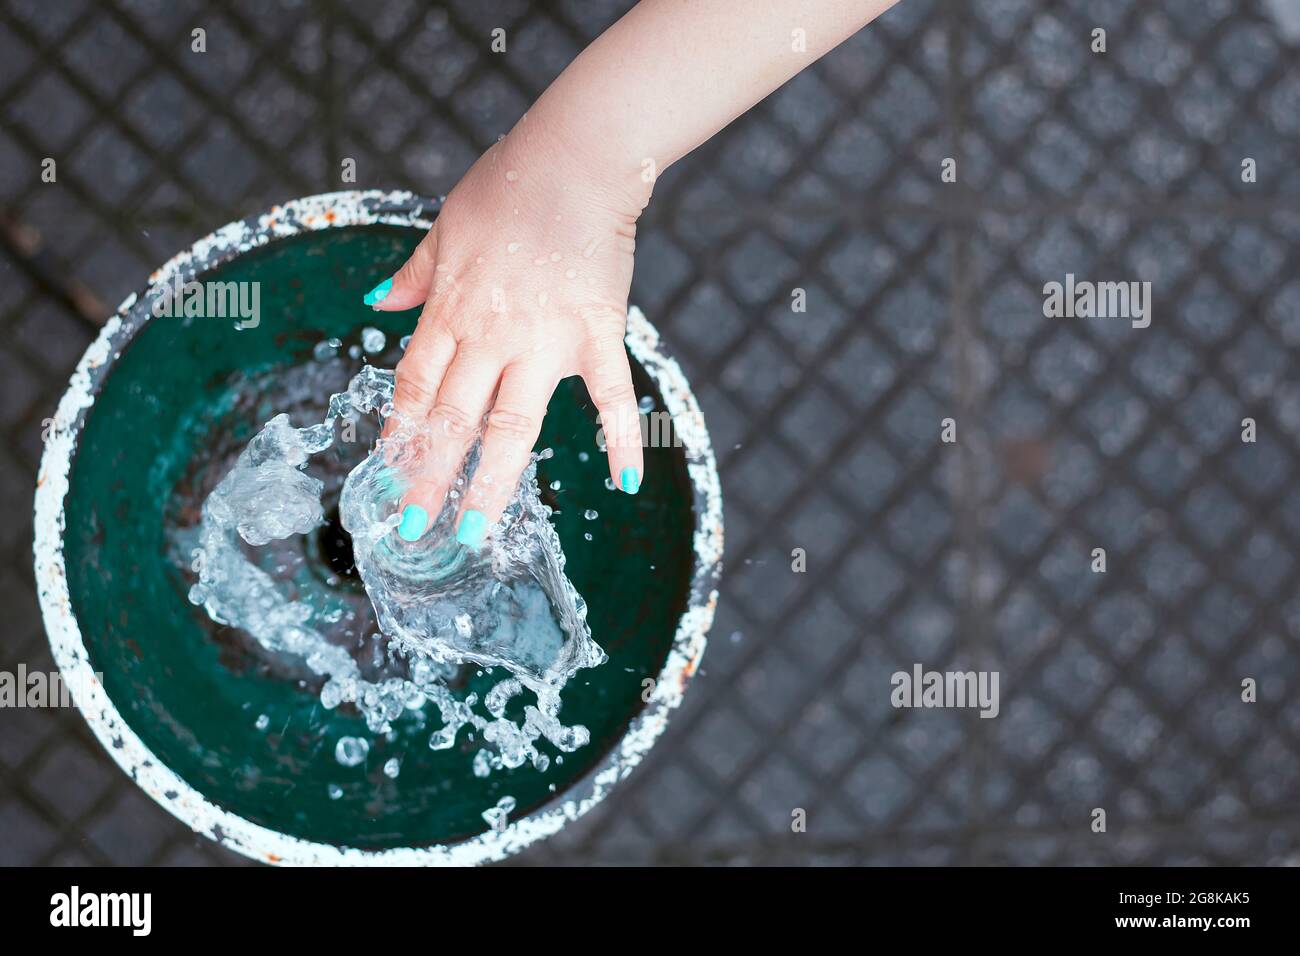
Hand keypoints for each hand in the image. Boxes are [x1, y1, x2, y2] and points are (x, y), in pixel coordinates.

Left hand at [365, 121, 646, 548]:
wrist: (575, 158)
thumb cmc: (508, 185)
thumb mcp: (444, 226)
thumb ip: (415, 274)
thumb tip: (376, 299)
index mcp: (451, 309)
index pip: (415, 386)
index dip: (398, 435)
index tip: (385, 476)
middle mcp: (492, 335)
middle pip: (452, 420)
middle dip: (429, 478)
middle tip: (412, 529)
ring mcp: (546, 340)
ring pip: (512, 425)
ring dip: (491, 483)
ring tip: (475, 533)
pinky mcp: (598, 334)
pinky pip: (611, 395)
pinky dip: (620, 438)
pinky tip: (625, 482)